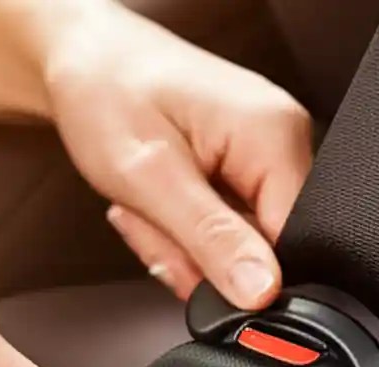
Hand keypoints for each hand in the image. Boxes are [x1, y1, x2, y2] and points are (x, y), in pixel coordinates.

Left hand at [39, 4, 313, 305]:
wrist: (84, 61)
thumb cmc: (106, 95)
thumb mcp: (150, 179)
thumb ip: (211, 239)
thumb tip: (261, 292)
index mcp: (274, 135)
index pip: (294, 243)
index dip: (239, 272)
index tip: (185, 259)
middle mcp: (283, 139)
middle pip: (266, 248)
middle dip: (200, 256)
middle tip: (151, 222)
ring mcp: (267, 151)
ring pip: (242, 244)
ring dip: (186, 243)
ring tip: (148, 207)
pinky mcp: (246, 164)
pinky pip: (231, 226)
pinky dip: (188, 228)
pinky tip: (161, 204)